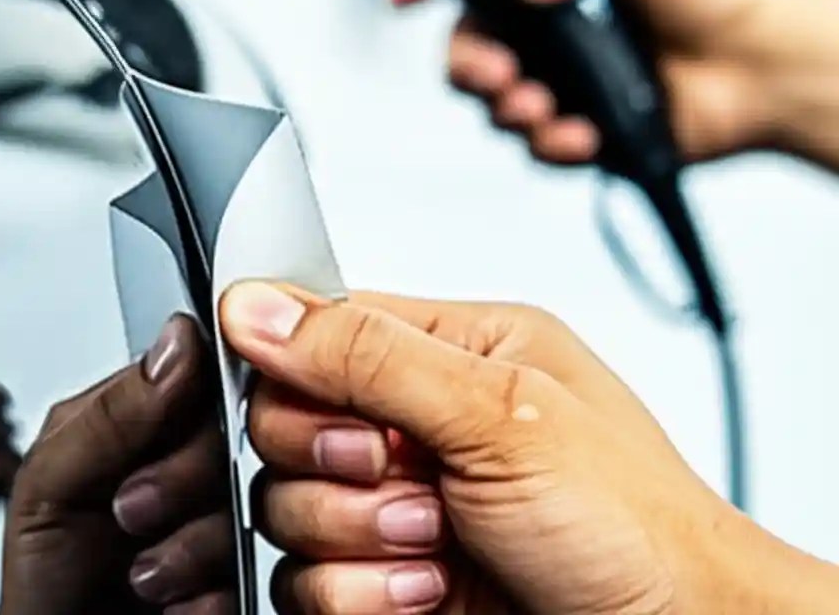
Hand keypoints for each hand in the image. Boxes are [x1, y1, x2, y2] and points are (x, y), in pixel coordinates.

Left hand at [0, 315, 236, 614]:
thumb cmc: (42, 581)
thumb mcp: (49, 487)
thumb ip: (111, 415)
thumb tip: (179, 344)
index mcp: (134, 419)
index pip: (198, 373)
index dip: (196, 404)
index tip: (163, 446)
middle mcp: (179, 459)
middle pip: (234, 434)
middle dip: (182, 484)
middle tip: (131, 514)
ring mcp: (214, 512)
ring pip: (255, 500)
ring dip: (193, 549)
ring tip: (144, 576)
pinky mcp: (239, 567)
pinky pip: (261, 564)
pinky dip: (210, 593)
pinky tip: (172, 602)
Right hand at [222, 282, 838, 613]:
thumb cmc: (635, 527)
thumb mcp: (502, 413)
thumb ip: (369, 354)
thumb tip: (258, 307)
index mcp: (453, 351)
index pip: (316, 333)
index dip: (304, 379)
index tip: (349, 419)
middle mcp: (416, 425)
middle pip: (285, 424)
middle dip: (335, 468)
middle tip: (408, 481)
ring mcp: (397, 506)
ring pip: (285, 508)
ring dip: (355, 538)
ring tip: (435, 544)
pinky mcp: (382, 580)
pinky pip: (304, 582)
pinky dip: (357, 595)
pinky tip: (425, 592)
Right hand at [397, 0, 838, 169]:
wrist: (769, 65)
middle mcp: (549, 24)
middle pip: (465, 44)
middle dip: (467, 62)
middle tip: (495, 68)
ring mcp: (560, 78)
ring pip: (492, 103)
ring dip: (507, 108)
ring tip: (541, 102)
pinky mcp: (577, 127)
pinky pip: (534, 148)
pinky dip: (551, 144)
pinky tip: (580, 131)